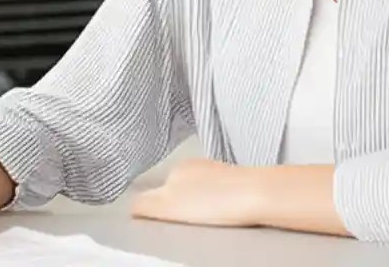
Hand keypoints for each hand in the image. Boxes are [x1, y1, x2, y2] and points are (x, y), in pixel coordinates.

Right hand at [130, 158, 262, 227]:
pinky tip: (226, 213)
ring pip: (202, 190)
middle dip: (181, 204)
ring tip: (209, 220)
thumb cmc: (215, 200)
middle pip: (181, 188)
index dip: (160, 207)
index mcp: (177, 170)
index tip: (167, 220)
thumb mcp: (167, 206)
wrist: (258, 194)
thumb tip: (131, 206)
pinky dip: (220, 203)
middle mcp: (196, 166)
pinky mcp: (239, 179)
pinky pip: (222, 192)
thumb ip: (144, 204)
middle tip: (188, 223)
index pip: (159, 189)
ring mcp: (218, 171)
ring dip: (202, 204)